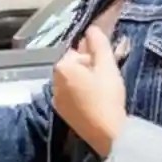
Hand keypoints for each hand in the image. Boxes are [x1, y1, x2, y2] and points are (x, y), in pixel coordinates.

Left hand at [52, 27, 127, 156]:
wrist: (108, 133)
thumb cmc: (107, 96)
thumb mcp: (107, 65)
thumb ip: (99, 44)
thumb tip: (92, 28)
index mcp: (62, 67)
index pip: (76, 51)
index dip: (93, 55)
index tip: (106, 64)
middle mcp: (53, 81)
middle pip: (72, 66)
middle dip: (89, 66)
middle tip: (107, 75)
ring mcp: (56, 99)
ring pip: (71, 81)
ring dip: (85, 80)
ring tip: (103, 88)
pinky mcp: (63, 113)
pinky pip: (71, 95)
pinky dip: (82, 94)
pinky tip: (96, 100)